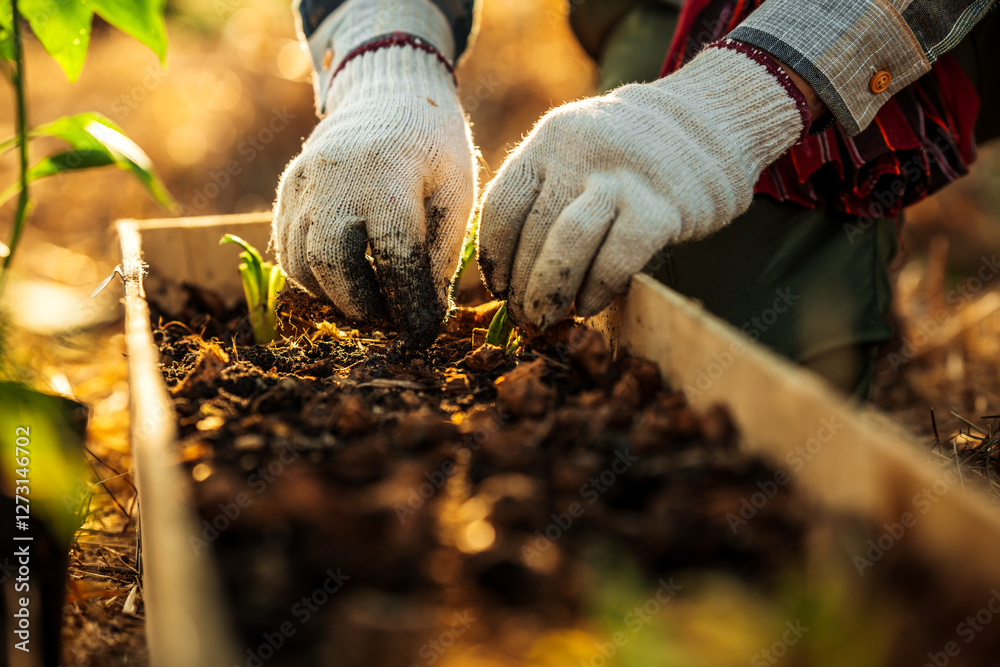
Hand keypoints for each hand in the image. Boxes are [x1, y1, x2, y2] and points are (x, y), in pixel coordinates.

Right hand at [274, 3, 474, 346]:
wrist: (386, 93)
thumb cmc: (432, 146)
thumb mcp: (456, 191)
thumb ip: (440, 252)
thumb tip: (426, 314)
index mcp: (387, 177)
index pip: (394, 259)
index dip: (410, 304)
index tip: (426, 330)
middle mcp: (334, 180)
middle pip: (332, 267)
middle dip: (363, 307)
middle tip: (393, 320)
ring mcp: (302, 184)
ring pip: (302, 266)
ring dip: (337, 297)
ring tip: (372, 301)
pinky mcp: (286, 191)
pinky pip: (288, 252)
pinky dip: (315, 278)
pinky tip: (347, 280)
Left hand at [478, 42, 806, 327]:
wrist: (712, 118)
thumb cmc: (632, 151)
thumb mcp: (580, 146)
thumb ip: (546, 189)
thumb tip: (510, 266)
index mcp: (550, 138)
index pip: (502, 204)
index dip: (493, 256)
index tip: (498, 287)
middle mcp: (580, 153)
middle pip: (532, 232)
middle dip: (521, 286)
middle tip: (523, 317)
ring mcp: (621, 179)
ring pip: (566, 245)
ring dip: (549, 292)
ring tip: (546, 318)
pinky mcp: (661, 207)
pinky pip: (616, 260)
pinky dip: (596, 290)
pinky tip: (590, 304)